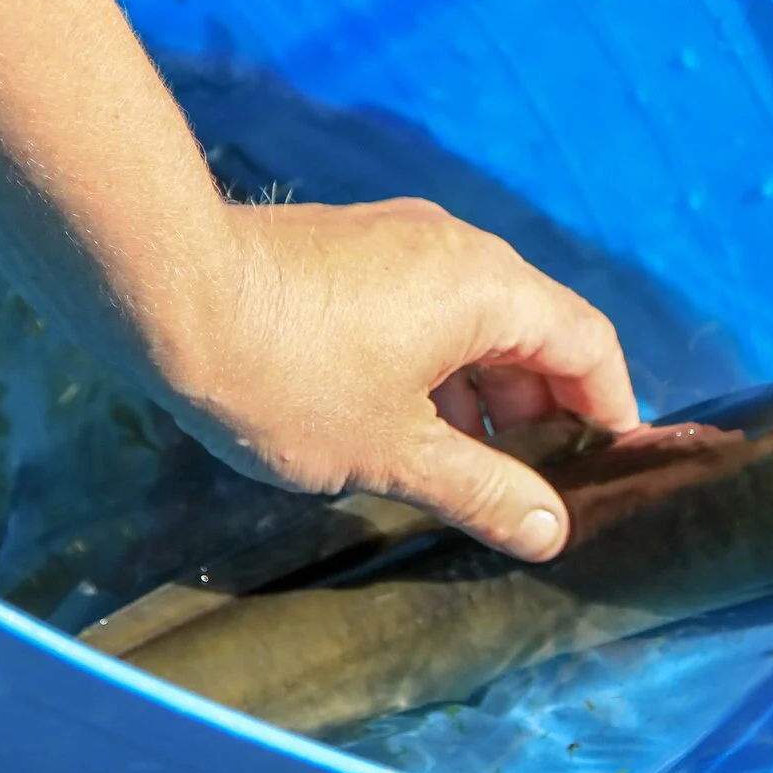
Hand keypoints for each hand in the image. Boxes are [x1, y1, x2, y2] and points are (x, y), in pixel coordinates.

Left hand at [155, 197, 640, 561]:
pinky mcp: (349, 250)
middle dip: (541, 410)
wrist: (163, 292)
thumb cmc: (289, 375)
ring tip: (461, 468)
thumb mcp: (394, 452)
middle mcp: (457, 249)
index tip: (604, 470)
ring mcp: (399, 241)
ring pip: (473, 321)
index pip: (589, 344)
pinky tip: (397, 423)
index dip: (610, 410)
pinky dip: (434, 366)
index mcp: (489, 288)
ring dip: (482, 393)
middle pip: (534, 329)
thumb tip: (550, 531)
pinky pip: (423, 308)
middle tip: (529, 485)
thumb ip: (483, 492)